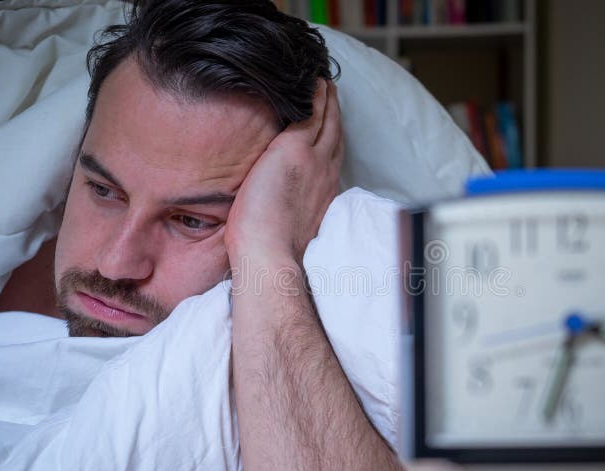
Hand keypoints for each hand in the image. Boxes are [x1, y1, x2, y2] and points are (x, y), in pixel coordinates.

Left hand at [225, 79, 342, 265]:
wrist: (270, 253)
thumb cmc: (270, 251)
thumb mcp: (288, 229)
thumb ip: (289, 212)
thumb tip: (274, 214)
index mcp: (323, 195)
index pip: (331, 159)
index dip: (332, 140)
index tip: (332, 126)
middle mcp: (326, 175)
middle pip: (335, 136)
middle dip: (335, 114)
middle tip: (333, 93)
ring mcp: (314, 160)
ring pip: (327, 121)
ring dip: (327, 100)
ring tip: (325, 83)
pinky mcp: (294, 149)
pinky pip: (310, 114)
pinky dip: (315, 97)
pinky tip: (313, 83)